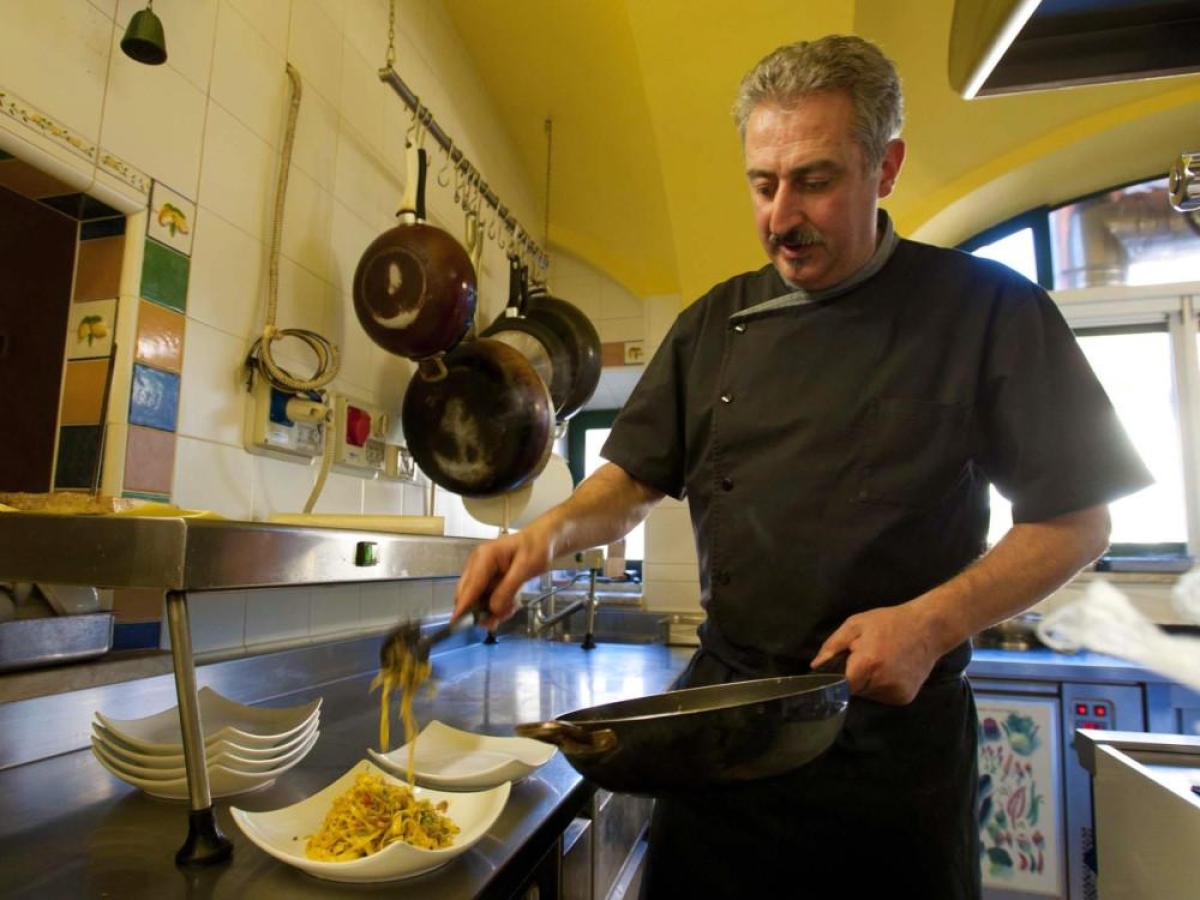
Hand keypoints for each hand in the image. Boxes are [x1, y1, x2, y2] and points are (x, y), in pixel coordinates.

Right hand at [453, 525, 554, 629]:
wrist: (542, 540)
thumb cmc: (535, 548)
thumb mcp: (525, 568)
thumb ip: (507, 589)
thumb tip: (493, 609)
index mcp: (484, 557)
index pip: (470, 586)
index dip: (463, 606)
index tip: (457, 623)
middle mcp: (478, 564)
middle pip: (468, 594)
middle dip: (480, 612)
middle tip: (495, 623)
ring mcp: (482, 572)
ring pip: (478, 599)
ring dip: (492, 610)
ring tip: (511, 610)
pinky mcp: (489, 579)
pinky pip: (487, 597)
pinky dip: (498, 605)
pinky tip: (511, 604)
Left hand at [811, 604, 942, 704]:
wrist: (928, 628)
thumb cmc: (889, 622)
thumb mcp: (856, 625)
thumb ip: (833, 646)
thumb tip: (815, 667)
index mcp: (868, 665)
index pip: (840, 686)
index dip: (834, 681)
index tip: (833, 674)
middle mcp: (882, 684)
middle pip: (854, 690)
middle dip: (853, 677)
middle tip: (862, 657)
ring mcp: (895, 693)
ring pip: (868, 694)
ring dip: (867, 682)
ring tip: (879, 661)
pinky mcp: (904, 699)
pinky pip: (882, 696)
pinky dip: (880, 686)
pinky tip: (890, 670)